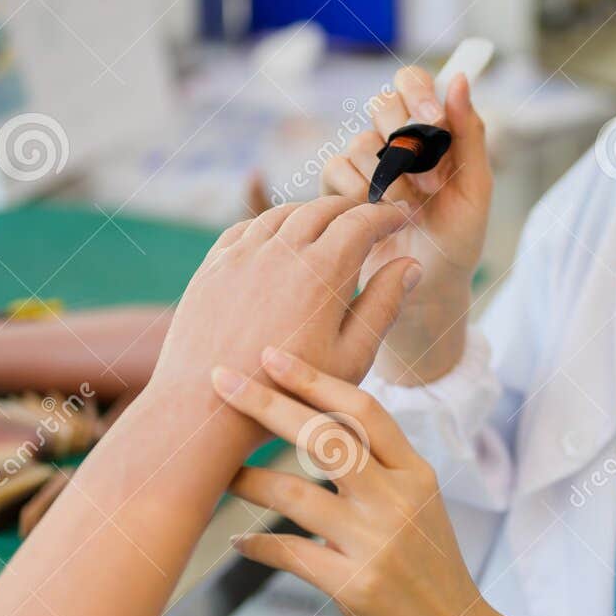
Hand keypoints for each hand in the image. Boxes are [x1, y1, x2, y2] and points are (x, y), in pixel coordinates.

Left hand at [151, 197, 420, 449]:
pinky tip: (280, 239)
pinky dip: (272, 224)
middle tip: (369, 219)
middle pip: (323, 208)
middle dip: (352, 208)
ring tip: (329, 226)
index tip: (400, 217)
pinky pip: (247, 228)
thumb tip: (409, 264)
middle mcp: (281, 251)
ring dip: (312, 212)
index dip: (386, 214)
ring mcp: (242, 254)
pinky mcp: (214, 265)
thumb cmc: (289, 393)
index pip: (362, 221)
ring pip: (284, 213)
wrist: (206, 407)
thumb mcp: (351, 356)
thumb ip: (384, 305)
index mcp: (322, 271)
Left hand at [218, 348, 567, 615]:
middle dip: (268, 403)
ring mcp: (378, 543)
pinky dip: (257, 543)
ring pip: (295, 492)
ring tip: (220, 474)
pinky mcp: (355, 585)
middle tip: (223, 379)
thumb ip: (379, 468)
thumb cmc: (429, 571)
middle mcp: (399, 500)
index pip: (363, 409)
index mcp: (416, 473)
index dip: (315, 378)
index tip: (272, 355)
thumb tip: (316, 425)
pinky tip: (240, 541)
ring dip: (248, 480)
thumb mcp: (420, 506)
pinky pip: (288, 552)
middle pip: (325, 435)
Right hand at [321, 67, 491, 384]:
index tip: (433, 119)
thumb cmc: (457, 240)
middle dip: (406, 140)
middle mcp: (394, 140)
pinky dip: (360, 193)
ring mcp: (364, 164)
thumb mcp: (475, 189)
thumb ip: (470, 134)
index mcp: (430, 132)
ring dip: (390, 179)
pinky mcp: (339, 189)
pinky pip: (336, 169)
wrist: (426, 289)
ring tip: (409, 214)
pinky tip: (377, 218)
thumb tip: (459, 78)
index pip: (411, 82)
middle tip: (430, 183)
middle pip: (382, 105)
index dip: (418, 92)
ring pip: (361, 141)